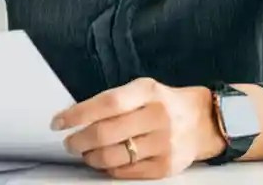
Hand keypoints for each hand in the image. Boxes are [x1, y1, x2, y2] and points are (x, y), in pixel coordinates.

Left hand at [50, 78, 225, 179]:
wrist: (204, 122)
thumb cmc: (163, 103)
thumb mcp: (143, 90)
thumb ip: (113, 101)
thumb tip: (74, 116)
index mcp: (148, 92)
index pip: (106, 103)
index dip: (77, 114)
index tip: (58, 122)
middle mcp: (157, 117)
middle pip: (105, 134)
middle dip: (78, 141)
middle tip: (69, 142)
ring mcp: (163, 144)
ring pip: (113, 157)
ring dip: (90, 158)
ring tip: (86, 153)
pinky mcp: (166, 167)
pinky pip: (126, 172)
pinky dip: (109, 169)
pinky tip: (106, 162)